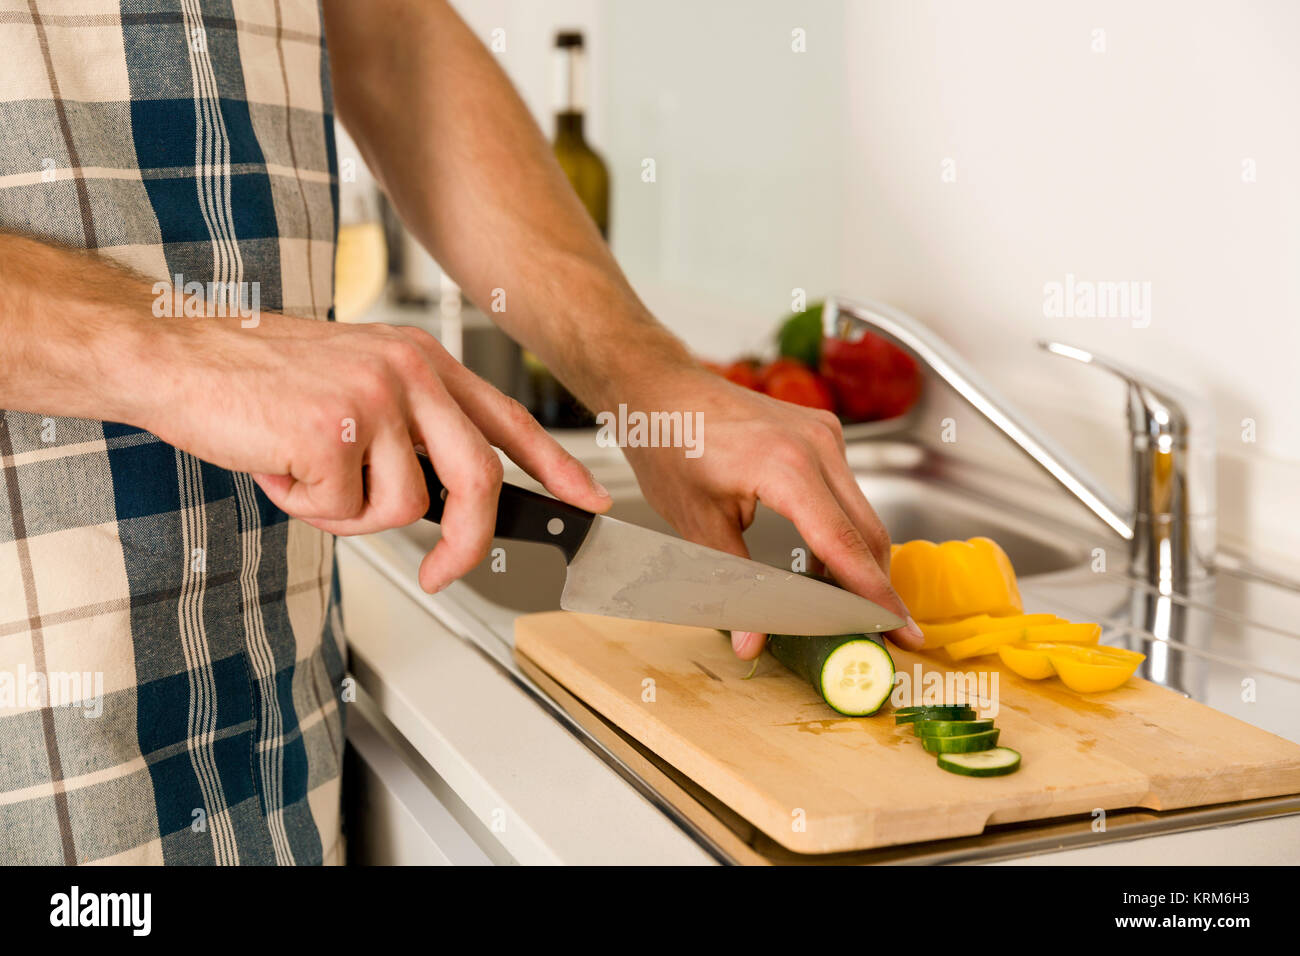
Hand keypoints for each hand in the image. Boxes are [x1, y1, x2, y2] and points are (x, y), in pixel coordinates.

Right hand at [137, 314, 610, 592]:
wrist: (179, 353)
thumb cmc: (263, 376)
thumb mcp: (359, 380)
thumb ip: (413, 428)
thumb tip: (447, 499)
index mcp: (423, 359)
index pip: (509, 420)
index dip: (557, 467)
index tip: (588, 500)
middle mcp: (409, 370)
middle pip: (478, 480)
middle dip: (465, 543)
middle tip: (442, 573)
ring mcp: (373, 398)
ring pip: (400, 506)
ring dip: (349, 513)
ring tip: (306, 471)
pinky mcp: (332, 430)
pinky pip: (341, 510)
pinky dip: (306, 507)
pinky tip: (279, 465)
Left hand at [615, 365, 922, 659]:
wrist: (660, 388)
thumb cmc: (669, 444)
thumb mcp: (697, 524)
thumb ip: (735, 585)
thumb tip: (751, 643)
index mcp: (786, 466)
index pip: (845, 544)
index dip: (875, 596)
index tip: (903, 632)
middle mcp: (817, 445)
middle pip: (868, 530)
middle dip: (879, 586)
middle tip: (887, 634)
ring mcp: (823, 434)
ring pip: (862, 511)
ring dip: (860, 560)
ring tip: (853, 608)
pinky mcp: (820, 432)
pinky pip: (846, 490)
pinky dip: (844, 529)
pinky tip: (825, 566)